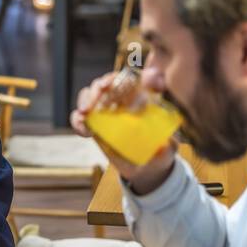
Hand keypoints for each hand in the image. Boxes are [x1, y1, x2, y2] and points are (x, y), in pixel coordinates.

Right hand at [70, 72, 175, 193]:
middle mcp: (122, 101)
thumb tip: (165, 144)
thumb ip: (167, 145)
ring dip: (85, 100)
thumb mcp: (169, 147)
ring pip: (88, 94)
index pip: (131, 80)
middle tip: (98, 94)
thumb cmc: (161, 152)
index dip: (122, 78)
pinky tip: (85, 133)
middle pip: (105, 83)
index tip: (118, 83)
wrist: (146, 168)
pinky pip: (79, 117)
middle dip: (98, 87)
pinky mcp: (94, 125)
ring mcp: (105, 112)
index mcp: (141, 99)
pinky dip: (77, 121)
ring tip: (85, 113)